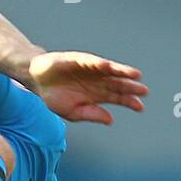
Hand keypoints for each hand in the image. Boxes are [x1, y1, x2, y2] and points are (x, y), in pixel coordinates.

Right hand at [27, 51, 147, 124]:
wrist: (36, 81)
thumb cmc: (54, 96)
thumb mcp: (72, 112)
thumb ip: (91, 114)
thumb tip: (110, 120)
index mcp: (97, 95)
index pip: (118, 98)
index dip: (129, 102)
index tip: (140, 107)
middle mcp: (98, 82)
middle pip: (118, 84)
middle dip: (131, 87)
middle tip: (143, 91)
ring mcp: (91, 70)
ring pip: (111, 71)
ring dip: (123, 72)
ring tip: (135, 75)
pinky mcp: (81, 60)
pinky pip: (93, 62)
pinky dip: (102, 64)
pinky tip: (109, 67)